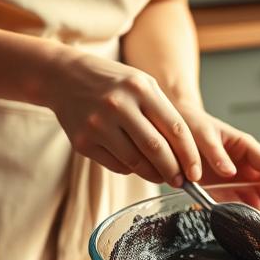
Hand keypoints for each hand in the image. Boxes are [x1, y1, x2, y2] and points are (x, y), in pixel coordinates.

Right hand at [41, 49, 201, 183]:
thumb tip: (185, 155)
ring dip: (153, 174)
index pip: (175, 129)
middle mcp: (118, 105)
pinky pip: (116, 165)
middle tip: (182, 182)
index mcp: (140, 88)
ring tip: (162, 176)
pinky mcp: (82, 142)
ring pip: (135, 162)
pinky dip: (131, 169)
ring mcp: (97, 125)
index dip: (190, 156)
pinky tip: (135, 164)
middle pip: (156, 150)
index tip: (196, 173)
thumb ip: (164, 114)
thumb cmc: (113, 83)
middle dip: (174, 171)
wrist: (63, 77)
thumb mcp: (142, 85)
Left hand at [177, 104, 259, 215]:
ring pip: (254, 198)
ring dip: (258, 213)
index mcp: (246, 147)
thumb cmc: (191, 125)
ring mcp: (234, 178)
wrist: (173, 131)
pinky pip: (235, 203)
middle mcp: (244, 164)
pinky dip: (239, 215)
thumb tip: (231, 172)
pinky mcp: (221, 189)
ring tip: (258, 230)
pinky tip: (241, 226)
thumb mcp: (202, 134)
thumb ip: (215, 152)